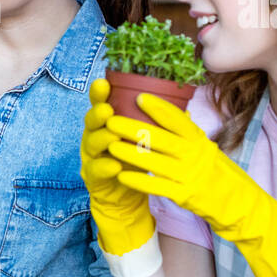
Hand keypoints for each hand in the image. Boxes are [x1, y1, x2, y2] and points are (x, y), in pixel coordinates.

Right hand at [80, 79, 154, 255]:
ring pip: (91, 143)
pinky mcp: (93, 177)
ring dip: (101, 138)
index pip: (102, 103)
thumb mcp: (145, 139)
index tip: (103, 82)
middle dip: (97, 114)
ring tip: (112, 136)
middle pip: (91, 121)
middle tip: (107, 110)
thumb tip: (186, 108)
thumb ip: (155, 123)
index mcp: (108, 122)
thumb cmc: (136, 159)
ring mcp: (92, 156)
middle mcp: (95, 135)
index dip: (100, 93)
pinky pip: (96, 171)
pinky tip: (114, 165)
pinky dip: (104, 167)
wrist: (126, 194)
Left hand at [102, 92, 253, 237]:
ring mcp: (189, 175)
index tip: (139, 97)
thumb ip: (188, 134)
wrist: (240, 204)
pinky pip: (157, 187)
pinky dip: (138, 181)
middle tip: (111, 120)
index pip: (178, 119)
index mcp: (199, 140)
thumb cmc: (220, 174)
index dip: (159, 108)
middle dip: (133, 129)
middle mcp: (195, 155)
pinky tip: (121, 176)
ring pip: (155, 161)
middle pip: (160, 138)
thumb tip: (171, 112)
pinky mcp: (184, 195)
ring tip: (110, 146)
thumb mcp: (207, 149)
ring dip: (130, 153)